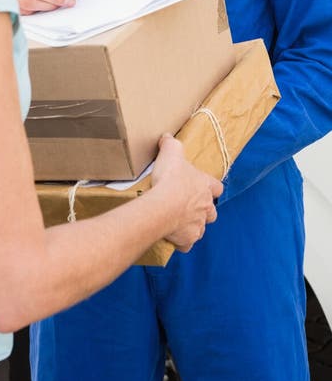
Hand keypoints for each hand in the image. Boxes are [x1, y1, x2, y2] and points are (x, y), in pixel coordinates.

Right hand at [151, 133, 222, 252]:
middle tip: (187, 205)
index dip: (211, 187)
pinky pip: (187, 244)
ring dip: (192, 225)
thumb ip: (171, 143)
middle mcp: (206, 208)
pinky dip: (182, 241)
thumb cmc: (170, 178)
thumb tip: (167, 136)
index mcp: (205, 186)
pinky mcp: (188, 239)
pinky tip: (172, 236)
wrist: (163, 206)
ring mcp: (198, 225)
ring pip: (200, 228)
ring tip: (177, 220)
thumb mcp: (171, 152)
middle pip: (212, 212)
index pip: (217, 187)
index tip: (202, 187)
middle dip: (203, 210)